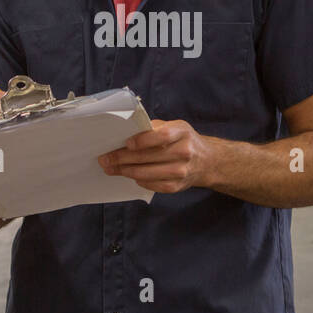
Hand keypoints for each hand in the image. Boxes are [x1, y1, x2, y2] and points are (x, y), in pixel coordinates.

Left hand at [98, 119, 212, 193]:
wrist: (207, 161)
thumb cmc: (184, 140)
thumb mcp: (175, 126)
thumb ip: (154, 129)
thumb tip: (126, 133)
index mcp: (182, 132)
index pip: (160, 136)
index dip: (141, 140)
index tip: (125, 143)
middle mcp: (184, 152)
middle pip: (148, 157)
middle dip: (122, 158)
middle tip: (105, 158)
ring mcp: (181, 171)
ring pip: (147, 173)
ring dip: (126, 171)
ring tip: (111, 168)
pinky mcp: (177, 186)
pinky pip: (152, 185)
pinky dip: (138, 180)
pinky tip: (130, 175)